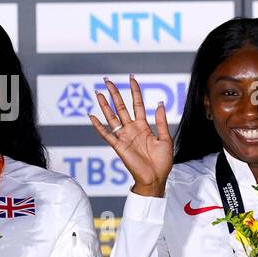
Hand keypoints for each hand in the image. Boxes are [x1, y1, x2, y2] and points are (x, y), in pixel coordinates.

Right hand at [89, 75, 172, 197]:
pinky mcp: (119, 146)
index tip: (131, 78)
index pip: (137, 104)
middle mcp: (132, 129)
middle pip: (121, 107)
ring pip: (112, 117)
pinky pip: (106, 134)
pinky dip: (98, 126)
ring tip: (99, 93)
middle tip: (107, 80)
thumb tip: (159, 103)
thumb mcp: (166, 139)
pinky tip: (91, 116)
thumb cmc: (162, 162)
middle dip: (115, 93)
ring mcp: (124, 137)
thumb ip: (161, 121)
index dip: (135, 91)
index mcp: (143, 127)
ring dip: (105, 105)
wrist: (156, 178)